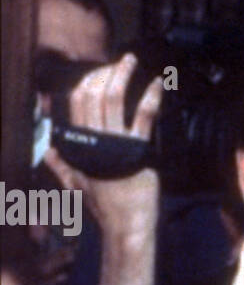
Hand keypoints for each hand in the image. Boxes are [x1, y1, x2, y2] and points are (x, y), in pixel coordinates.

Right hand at [45, 54, 161, 284]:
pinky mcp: (137, 150)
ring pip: (112, 99)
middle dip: (103, 73)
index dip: (84, 83)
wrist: (125, 224)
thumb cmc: (103, 205)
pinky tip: (156, 84)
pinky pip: (142, 117)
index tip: (96, 72)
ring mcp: (115, 144)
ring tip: (130, 61)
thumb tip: (47, 149)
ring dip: (121, 75)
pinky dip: (150, 96)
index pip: (75, 104)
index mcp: (79, 145)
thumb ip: (60, 163)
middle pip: (91, 95)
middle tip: (117, 64)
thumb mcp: (75, 184)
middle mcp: (94, 140)